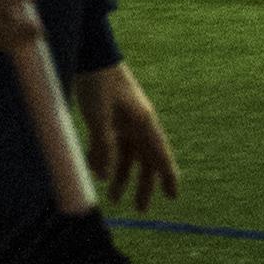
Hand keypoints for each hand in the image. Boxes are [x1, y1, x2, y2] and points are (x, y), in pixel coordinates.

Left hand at [76, 63, 180, 206]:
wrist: (90, 54)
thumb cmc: (99, 83)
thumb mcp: (99, 117)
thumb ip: (104, 147)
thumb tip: (105, 176)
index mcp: (144, 122)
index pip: (160, 155)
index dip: (168, 177)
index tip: (173, 197)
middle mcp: (138, 124)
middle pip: (145, 161)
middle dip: (143, 185)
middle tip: (140, 209)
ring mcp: (124, 121)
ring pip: (126, 156)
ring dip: (120, 176)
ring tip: (112, 198)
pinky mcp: (110, 117)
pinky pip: (111, 146)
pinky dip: (106, 160)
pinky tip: (96, 171)